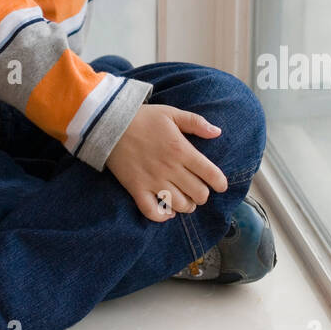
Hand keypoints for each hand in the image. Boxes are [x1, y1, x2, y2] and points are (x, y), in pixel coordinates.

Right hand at [105, 103, 228, 222]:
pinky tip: (168, 212)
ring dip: (187, 205)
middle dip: (203, 194)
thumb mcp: (171, 113)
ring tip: (186, 200)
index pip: (211, 174)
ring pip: (180, 205)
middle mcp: (170, 169)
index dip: (220, 183)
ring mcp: (153, 181)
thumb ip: (196, 122)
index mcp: (182, 150)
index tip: (220, 185)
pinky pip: (152, 212)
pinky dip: (163, 216)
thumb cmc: (143, 117)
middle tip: (199, 189)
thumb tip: (218, 132)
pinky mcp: (137, 189)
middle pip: (199, 194)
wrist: (109, 123)